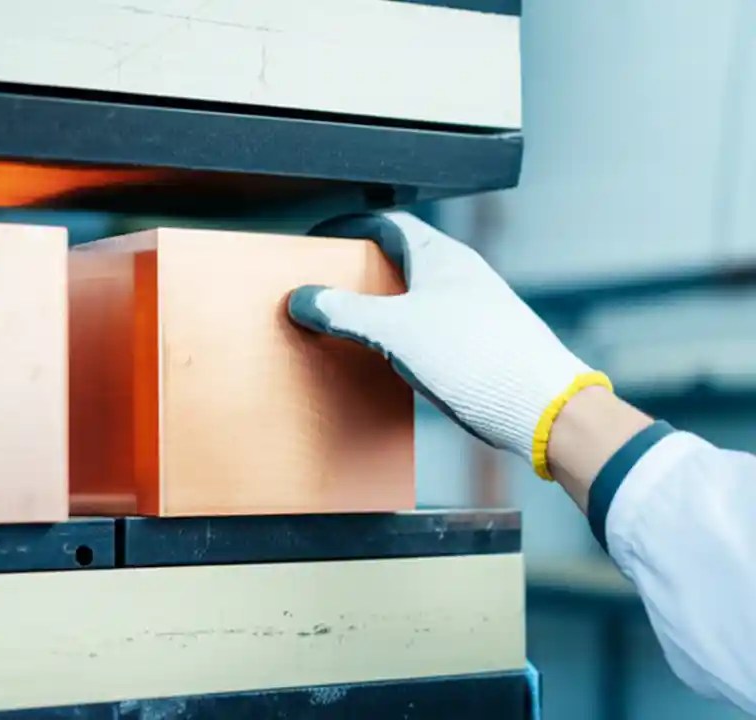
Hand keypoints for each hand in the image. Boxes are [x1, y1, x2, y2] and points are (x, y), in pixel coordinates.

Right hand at [287, 211, 611, 479]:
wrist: (542, 408)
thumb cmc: (480, 357)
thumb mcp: (397, 330)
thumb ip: (346, 312)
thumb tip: (303, 299)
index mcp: (442, 256)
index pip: (387, 222)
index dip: (348, 226)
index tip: (319, 237)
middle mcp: (458, 276)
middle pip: (398, 258)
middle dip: (359, 268)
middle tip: (325, 282)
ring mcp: (470, 309)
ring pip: (412, 294)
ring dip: (378, 304)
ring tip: (346, 320)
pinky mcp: (475, 343)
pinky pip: (424, 326)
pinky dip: (397, 333)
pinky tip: (385, 356)